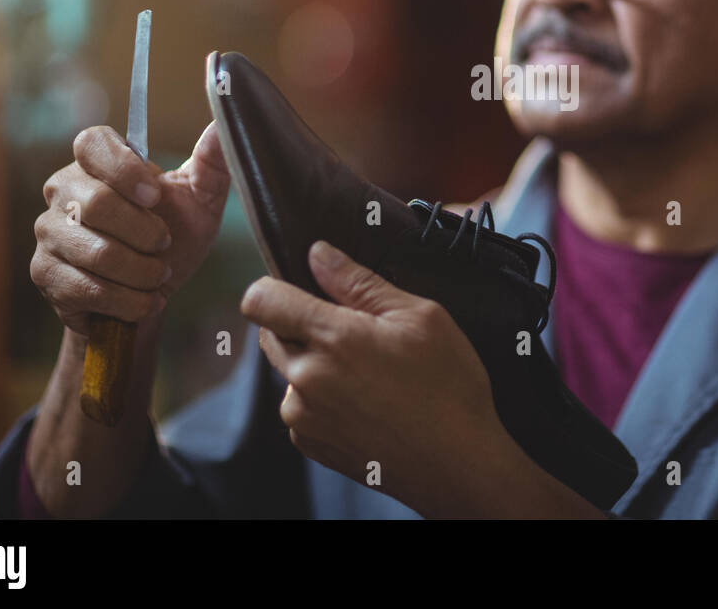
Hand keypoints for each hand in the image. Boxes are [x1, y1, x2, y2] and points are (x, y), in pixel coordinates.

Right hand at [30, 122, 228, 335]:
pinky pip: (89, 289)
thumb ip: (212, 163)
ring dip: (143, 272)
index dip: (124, 169)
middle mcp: (63, 191)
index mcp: (96, 163)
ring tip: (157, 274)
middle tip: (165, 244)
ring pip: (96, 252)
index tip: (156, 195)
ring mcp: (48, 232)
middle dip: (146, 233)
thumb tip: (223, 125)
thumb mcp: (201, 201)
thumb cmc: (173, 238)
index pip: (92, 143)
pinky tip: (144, 299)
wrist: (149, 294)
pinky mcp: (45, 274)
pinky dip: (130, 300)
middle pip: (97, 203)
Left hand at [241, 241, 607, 518]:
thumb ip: (359, 282)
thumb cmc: (448, 386)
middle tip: (355, 330)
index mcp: (331, 339)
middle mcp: (305, 379)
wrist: (458, 464)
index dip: (275, 285)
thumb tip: (318, 253)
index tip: (303, 288)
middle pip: (271, 332)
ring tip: (369, 373)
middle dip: (301, 322)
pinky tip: (366, 401)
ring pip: (289, 369)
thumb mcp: (420, 317)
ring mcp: (303, 417)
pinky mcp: (310, 443)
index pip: (260, 300)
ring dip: (314, 362)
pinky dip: (322, 396)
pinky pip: (301, 404)